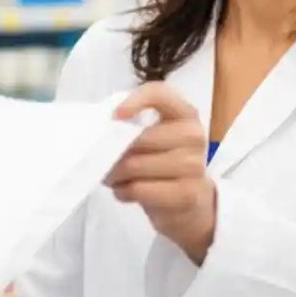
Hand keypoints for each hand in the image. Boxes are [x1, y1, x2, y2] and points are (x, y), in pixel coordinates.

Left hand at [107, 82, 217, 265]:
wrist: (192, 203)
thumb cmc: (163, 162)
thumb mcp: (154, 137)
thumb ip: (134, 126)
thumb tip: (101, 130)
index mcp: (184, 114)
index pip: (160, 93)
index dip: (135, 100)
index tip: (114, 116)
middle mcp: (194, 135)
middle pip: (139, 138)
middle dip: (112, 152)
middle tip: (103, 160)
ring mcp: (194, 165)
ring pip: (136, 165)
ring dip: (115, 174)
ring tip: (114, 177)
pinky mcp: (187, 193)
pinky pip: (141, 189)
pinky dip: (124, 191)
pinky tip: (125, 191)